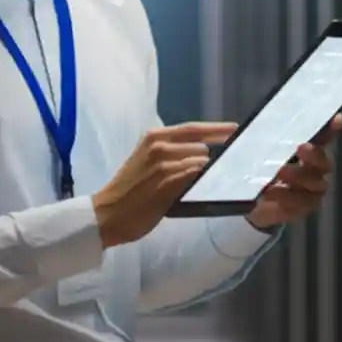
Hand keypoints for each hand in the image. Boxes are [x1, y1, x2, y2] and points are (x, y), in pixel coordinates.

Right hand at [92, 122, 237, 248]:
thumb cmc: (128, 190)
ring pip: (199, 161)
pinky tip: (195, 187)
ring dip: (204, 171)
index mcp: (153, 137)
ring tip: (201, 182)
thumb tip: (200, 157)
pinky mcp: (167, 182)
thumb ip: (171, 155)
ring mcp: (163, 163)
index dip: (215, 129)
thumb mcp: (146, 162)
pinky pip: (193, 176)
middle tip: (218, 165)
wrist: (108, 213)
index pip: (192, 128)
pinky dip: (198, 180)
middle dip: (209, 155)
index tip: (233, 129)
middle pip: (199, 144)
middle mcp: (158, 145)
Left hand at [245, 114, 341, 230]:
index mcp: (307, 151)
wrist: (253, 202)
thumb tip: (235, 126)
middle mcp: (315, 170)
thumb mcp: (254, 151)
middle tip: (300, 148)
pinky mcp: (303, 208)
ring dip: (298, 176)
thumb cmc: (259, 169)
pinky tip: (270, 191)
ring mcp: (312, 191)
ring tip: (278, 172)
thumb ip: (255, 140)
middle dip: (315, 154)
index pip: (323, 138)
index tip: (336, 118)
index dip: (331, 129)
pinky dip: (285, 196)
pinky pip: (301, 203)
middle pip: (324, 162)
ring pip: (316, 183)